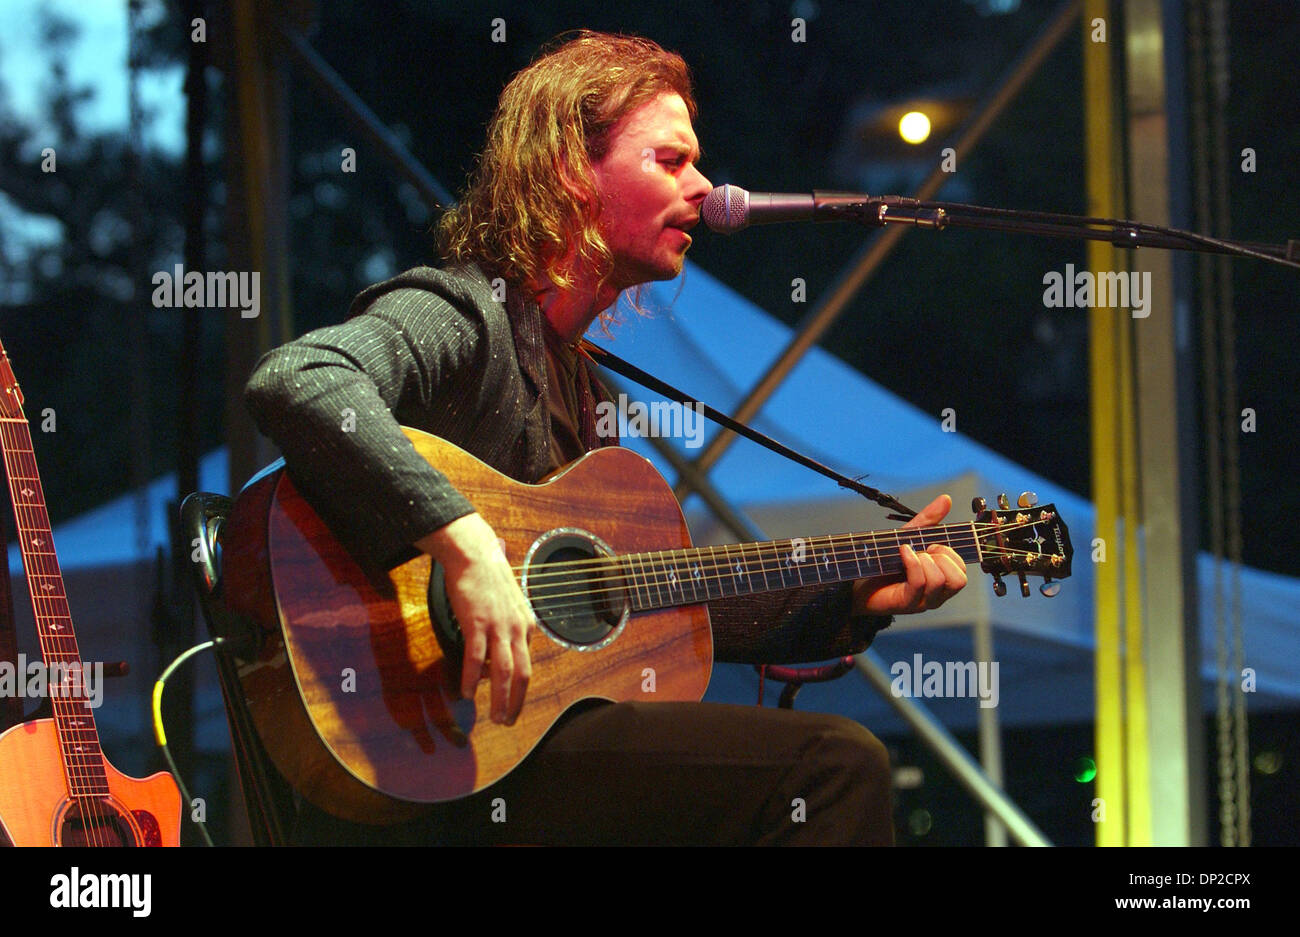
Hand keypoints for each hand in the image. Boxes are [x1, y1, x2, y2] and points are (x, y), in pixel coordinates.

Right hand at [417, 513, 534, 723]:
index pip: (526, 663)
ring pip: (503, 673)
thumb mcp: (508, 605)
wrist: (474, 554)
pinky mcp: (477, 623)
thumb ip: (507, 629)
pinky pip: (476, 659)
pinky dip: (473, 680)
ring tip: (495, 718)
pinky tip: (467, 693)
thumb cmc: (488, 578)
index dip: (517, 686)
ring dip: (500, 699)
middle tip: (508, 721)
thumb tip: (494, 656)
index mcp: (527, 625)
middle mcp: (518, 629)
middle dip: (517, 702)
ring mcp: (498, 627)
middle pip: (522, 674)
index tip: (509, 700)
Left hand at [852, 494, 966, 616]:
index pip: (962, 570)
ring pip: (939, 581)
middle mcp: (937, 594)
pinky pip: (919, 583)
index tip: (931, 544)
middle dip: (942, 558)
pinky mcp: (907, 603)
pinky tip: (902, 553)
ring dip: (924, 561)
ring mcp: (922, 601)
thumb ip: (929, 519)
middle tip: (922, 551)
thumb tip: (946, 498)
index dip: (950, 553)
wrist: (856, 580)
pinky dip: (912, 563)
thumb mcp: (909, 536)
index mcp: (942, 579)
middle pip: (959, 580)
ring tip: (909, 554)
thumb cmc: (884, 560)